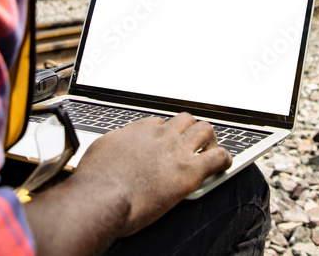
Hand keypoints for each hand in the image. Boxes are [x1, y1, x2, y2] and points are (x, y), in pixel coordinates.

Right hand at [74, 112, 232, 235]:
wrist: (101, 197)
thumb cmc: (94, 182)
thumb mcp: (99, 152)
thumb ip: (114, 146)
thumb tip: (115, 149)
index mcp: (138, 130)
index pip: (160, 123)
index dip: (166, 134)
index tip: (166, 144)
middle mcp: (160, 135)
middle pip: (185, 121)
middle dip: (190, 130)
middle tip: (192, 144)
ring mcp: (177, 151)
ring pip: (204, 130)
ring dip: (209, 140)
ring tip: (210, 151)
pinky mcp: (190, 170)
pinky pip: (218, 157)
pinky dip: (224, 159)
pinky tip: (223, 165)